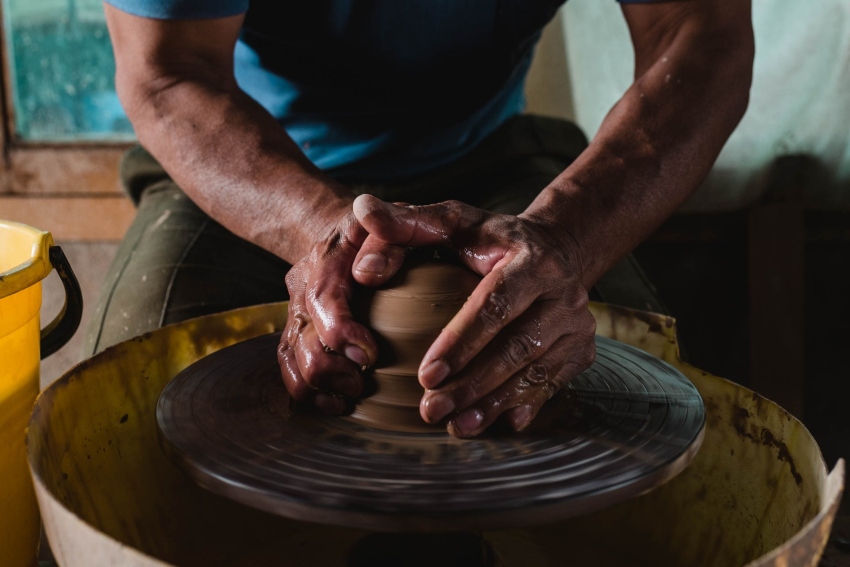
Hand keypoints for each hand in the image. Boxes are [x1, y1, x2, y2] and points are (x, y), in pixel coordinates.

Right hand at [278, 209, 404, 412]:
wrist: (347, 233)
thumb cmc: (386, 232)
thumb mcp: (400, 221)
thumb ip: (391, 237)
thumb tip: (370, 272)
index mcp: (329, 257)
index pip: (323, 297)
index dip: (340, 332)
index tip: (369, 356)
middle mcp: (304, 285)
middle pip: (302, 339)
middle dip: (332, 370)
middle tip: (364, 382)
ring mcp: (297, 311)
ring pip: (290, 359)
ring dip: (320, 387)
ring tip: (353, 394)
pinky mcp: (296, 332)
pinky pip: (289, 368)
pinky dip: (310, 394)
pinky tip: (338, 404)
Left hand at [352, 194, 596, 436]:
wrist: (557, 252)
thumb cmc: (492, 239)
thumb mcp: (453, 222)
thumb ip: (407, 222)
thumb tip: (364, 213)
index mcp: (533, 260)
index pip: (496, 303)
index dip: (462, 341)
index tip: (426, 373)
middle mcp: (564, 293)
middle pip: (516, 346)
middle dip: (472, 383)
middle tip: (431, 408)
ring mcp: (576, 326)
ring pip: (534, 371)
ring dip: (493, 402)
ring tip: (455, 424)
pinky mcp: (581, 351)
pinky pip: (551, 385)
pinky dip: (523, 406)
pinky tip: (497, 424)